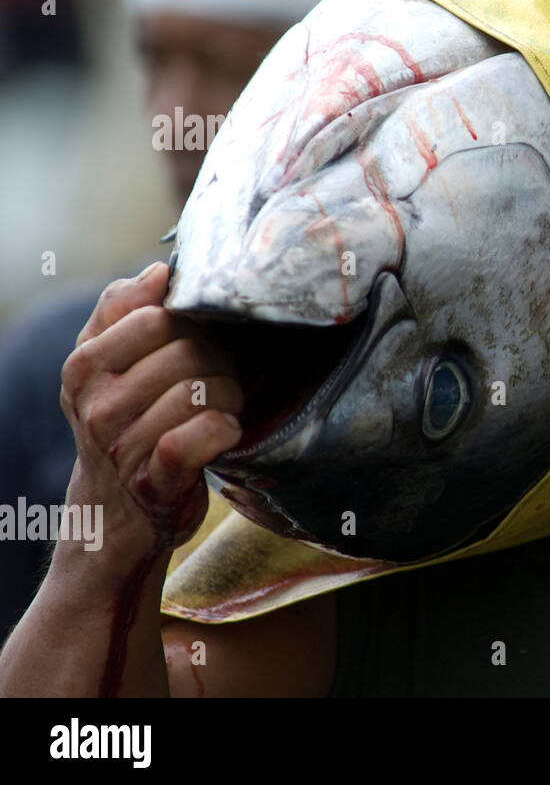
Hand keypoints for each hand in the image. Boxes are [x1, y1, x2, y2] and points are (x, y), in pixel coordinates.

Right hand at [56, 261, 243, 581]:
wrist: (116, 513)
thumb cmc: (127, 426)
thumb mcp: (111, 365)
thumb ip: (125, 311)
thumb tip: (157, 270)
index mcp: (85, 367)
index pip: (156, 316)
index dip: (192, 325)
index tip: (199, 345)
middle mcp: (97, 405)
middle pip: (188, 352)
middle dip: (219, 363)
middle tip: (219, 382)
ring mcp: (123, 447)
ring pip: (203, 390)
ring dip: (229, 398)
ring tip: (223, 409)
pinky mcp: (157, 481)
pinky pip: (204, 433)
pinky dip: (226, 429)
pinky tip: (225, 434)